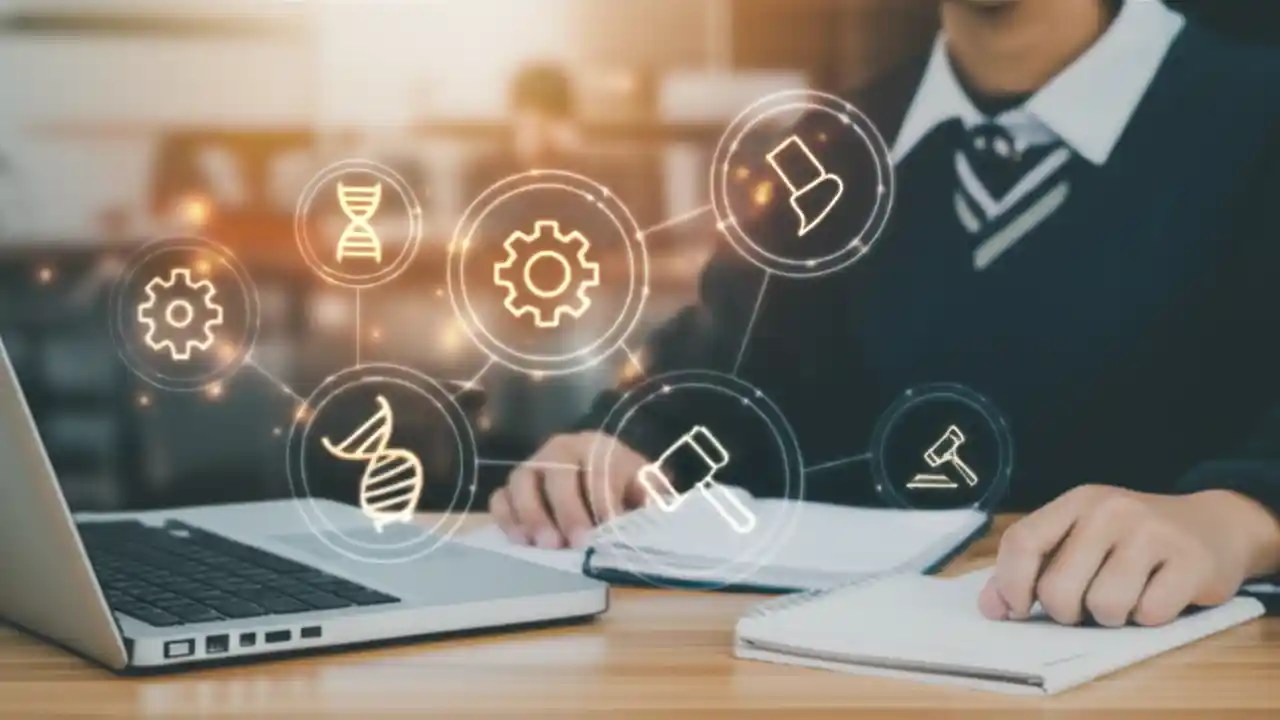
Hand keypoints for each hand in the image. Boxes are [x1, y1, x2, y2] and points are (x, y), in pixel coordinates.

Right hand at [489, 432, 652, 549]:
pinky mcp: (512, 487)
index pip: (598, 470)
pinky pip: (499, 497)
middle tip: (575, 543)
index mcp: (597, 447)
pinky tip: (519, 542)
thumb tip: (652, 520)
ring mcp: (532, 466)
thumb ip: (650, 500)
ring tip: (544, 546)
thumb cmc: (623, 483)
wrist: (601, 470)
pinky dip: (506, 518)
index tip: (608, 531)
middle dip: (567, 510)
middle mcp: (560, 449)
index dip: (602, 501)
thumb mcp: (645, 486)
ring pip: (521, 481)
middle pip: (557, 473)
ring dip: (531, 514)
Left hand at [978, 485, 1279, 626]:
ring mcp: (1152, 533)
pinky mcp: (1190, 562)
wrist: (1213, 526)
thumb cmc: (1132, 540)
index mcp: (1076, 502)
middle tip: (1087, 604)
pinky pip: (1148, 614)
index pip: (1022, 542)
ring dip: (1111, 618)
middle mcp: (1111, 510)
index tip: (1019, 610)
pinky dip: (1148, 618)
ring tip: (1126, 597)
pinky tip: (1158, 595)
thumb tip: (990, 608)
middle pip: (1058, 588)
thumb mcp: (1080, 540)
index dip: (1011, 585)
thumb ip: (1031, 569)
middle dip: (1066, 613)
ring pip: (1103, 607)